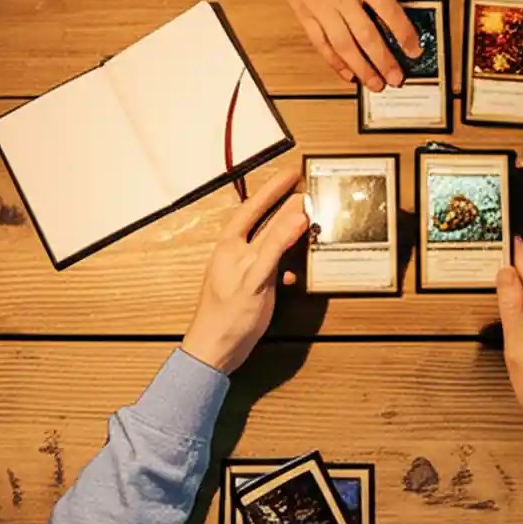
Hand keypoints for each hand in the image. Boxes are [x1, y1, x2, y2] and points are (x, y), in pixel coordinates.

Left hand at [181, 168, 308, 373]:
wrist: (216, 350)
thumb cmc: (228, 317)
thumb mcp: (256, 277)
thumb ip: (276, 244)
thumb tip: (296, 215)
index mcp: (230, 245)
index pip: (255, 207)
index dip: (274, 189)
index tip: (293, 173)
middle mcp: (234, 252)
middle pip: (263, 221)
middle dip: (283, 207)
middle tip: (304, 192)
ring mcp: (241, 268)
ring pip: (269, 242)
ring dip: (288, 235)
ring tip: (306, 227)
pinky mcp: (249, 285)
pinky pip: (271, 264)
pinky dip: (286, 262)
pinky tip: (294, 270)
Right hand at [267, 0, 421, 91]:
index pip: (388, 10)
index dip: (403, 33)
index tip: (414, 50)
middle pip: (366, 35)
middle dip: (383, 60)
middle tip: (395, 79)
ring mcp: (320, 7)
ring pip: (343, 45)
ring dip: (360, 68)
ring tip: (374, 84)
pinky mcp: (304, 14)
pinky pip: (320, 43)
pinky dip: (333, 61)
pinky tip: (346, 74)